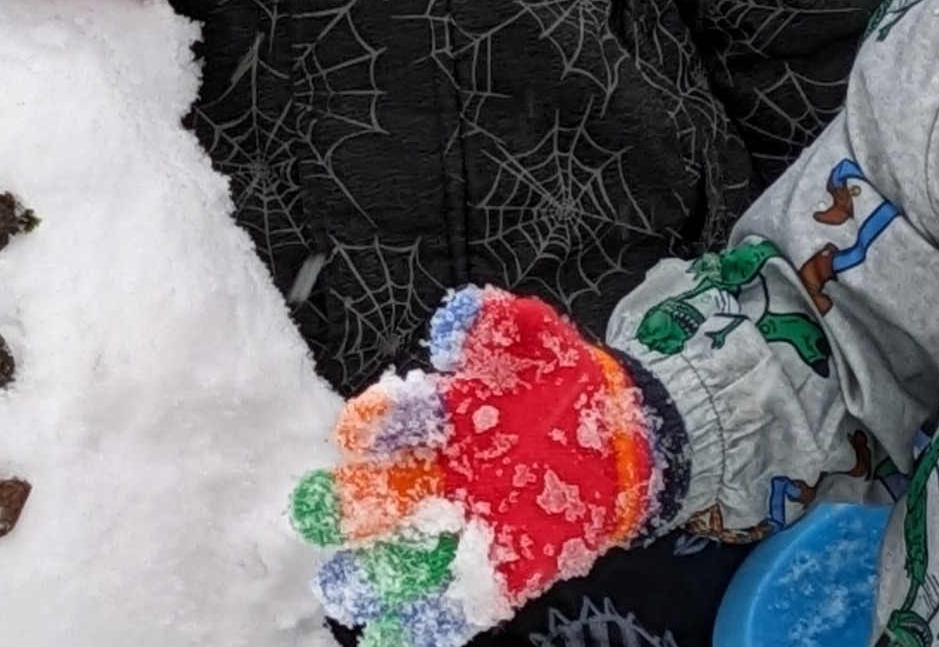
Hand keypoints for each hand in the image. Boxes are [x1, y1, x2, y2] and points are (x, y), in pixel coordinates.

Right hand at [288, 287, 661, 646]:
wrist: (618, 437)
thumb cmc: (564, 381)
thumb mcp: (537, 340)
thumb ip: (496, 323)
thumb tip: (452, 322)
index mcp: (442, 419)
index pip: (398, 421)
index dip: (376, 426)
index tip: (355, 434)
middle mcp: (443, 475)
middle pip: (387, 495)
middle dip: (352, 508)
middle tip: (320, 518)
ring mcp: (471, 524)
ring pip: (412, 553)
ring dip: (378, 575)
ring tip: (348, 597)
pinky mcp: (507, 566)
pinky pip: (465, 598)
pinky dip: (435, 621)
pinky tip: (406, 637)